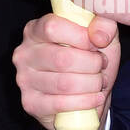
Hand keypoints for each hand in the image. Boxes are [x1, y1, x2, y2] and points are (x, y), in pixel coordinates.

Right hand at [13, 13, 120, 129]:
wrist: (85, 99)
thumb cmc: (89, 60)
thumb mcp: (102, 36)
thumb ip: (105, 25)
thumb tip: (98, 37)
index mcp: (36, 30)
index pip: (52, 28)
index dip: (81, 36)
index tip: (97, 44)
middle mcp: (24, 53)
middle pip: (62, 59)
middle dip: (92, 65)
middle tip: (101, 67)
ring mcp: (25, 80)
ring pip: (65, 84)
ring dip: (92, 84)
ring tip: (98, 82)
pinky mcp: (31, 104)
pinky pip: (61, 104)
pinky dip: (86, 101)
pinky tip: (96, 97)